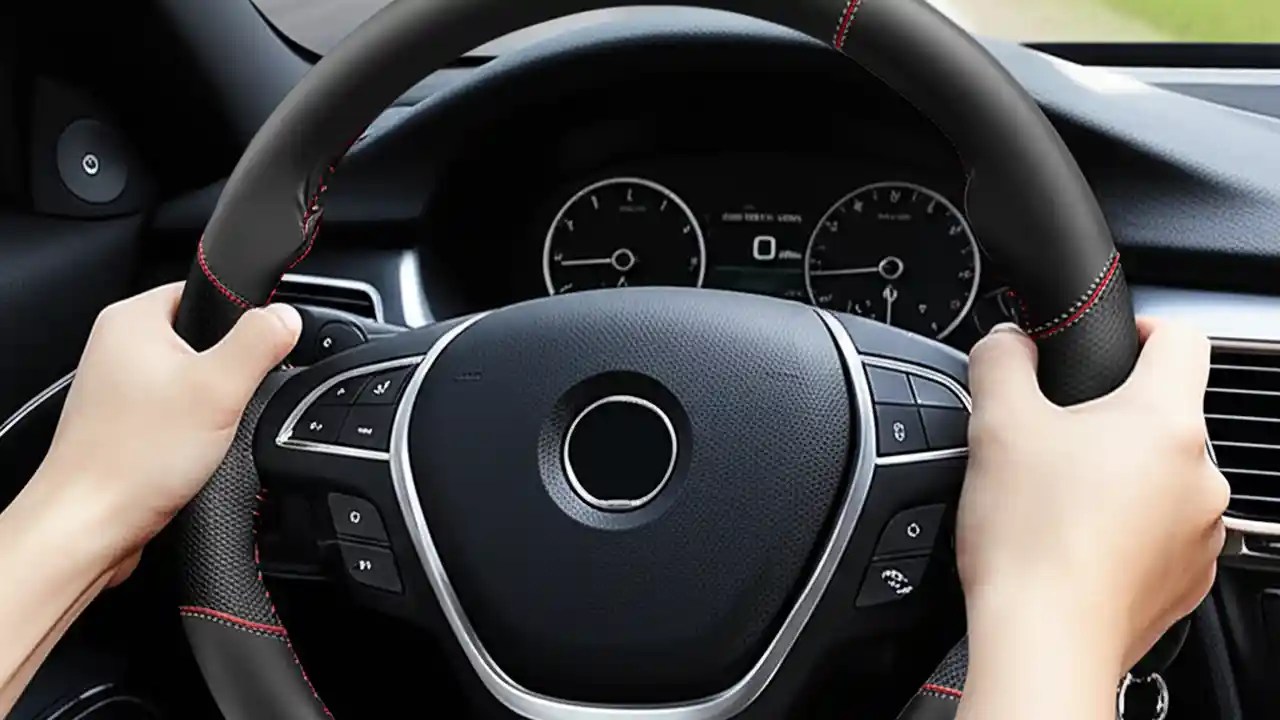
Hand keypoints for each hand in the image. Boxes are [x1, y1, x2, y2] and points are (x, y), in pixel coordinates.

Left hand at [29, 283, 300, 578]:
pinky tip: (193, 451)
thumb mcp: (219, 389)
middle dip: (229, 371)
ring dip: (212, 404)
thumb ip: (260, 342)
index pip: (204, 291)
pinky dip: (193, 428)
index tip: (256, 351)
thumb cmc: (134, 459)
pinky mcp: (125, 422)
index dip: (241, 318)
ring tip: (207, 431)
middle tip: (229, 400)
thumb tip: (286, 317)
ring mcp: (119, 387)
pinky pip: (176, 411)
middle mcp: (118, 346)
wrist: (92, 525)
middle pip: (203, 338)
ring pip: (192, 379)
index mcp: (133, 319)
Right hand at [959, 318, 1226, 678]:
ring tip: (1057, 501)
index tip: (1112, 344)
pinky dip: (1122, 531)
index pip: (1180, 337)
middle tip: (1050, 442)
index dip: (1141, 328)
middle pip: (1162, 418)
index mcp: (1165, 421)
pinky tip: (1074, 543)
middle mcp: (1201, 475)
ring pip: (1161, 479)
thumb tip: (1008, 341)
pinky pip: (1159, 534)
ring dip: (1118, 478)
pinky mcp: (1187, 580)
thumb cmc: (1028, 537)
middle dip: (1109, 422)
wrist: (1044, 640)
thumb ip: (1001, 360)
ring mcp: (1202, 532)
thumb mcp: (995, 422)